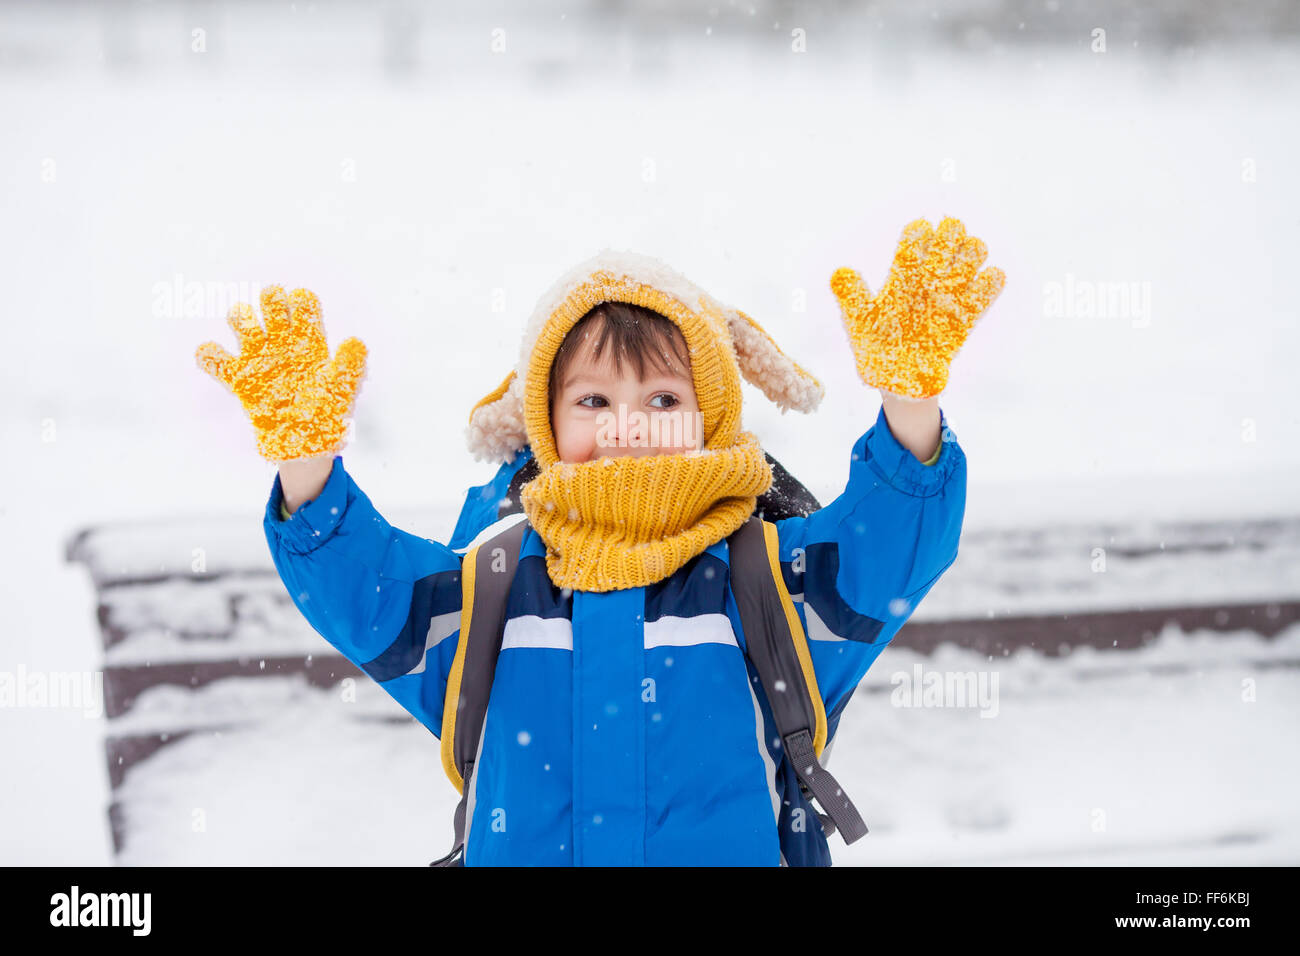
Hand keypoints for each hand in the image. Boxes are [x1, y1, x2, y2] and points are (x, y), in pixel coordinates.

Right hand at [195, 285, 367, 461]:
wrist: (305, 445)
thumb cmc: (328, 413)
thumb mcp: (342, 389)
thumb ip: (349, 365)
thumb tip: (356, 341)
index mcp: (309, 342)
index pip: (303, 306)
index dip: (300, 300)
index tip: (299, 305)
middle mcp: (282, 345)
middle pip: (271, 305)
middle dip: (270, 300)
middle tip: (273, 307)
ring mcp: (259, 360)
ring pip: (242, 323)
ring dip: (241, 318)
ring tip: (250, 334)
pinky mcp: (240, 381)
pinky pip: (215, 361)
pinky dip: (209, 354)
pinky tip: (216, 357)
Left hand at [830, 216, 1004, 398]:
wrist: (896, 380)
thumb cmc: (874, 348)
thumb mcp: (858, 323)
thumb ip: (852, 297)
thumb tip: (839, 273)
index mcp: (900, 279)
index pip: (913, 243)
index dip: (919, 233)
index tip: (920, 232)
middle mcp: (926, 282)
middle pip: (948, 239)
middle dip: (951, 234)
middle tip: (944, 250)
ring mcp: (948, 298)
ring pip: (973, 254)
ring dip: (973, 251)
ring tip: (961, 271)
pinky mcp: (965, 318)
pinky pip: (988, 290)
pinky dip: (992, 281)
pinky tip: (982, 284)